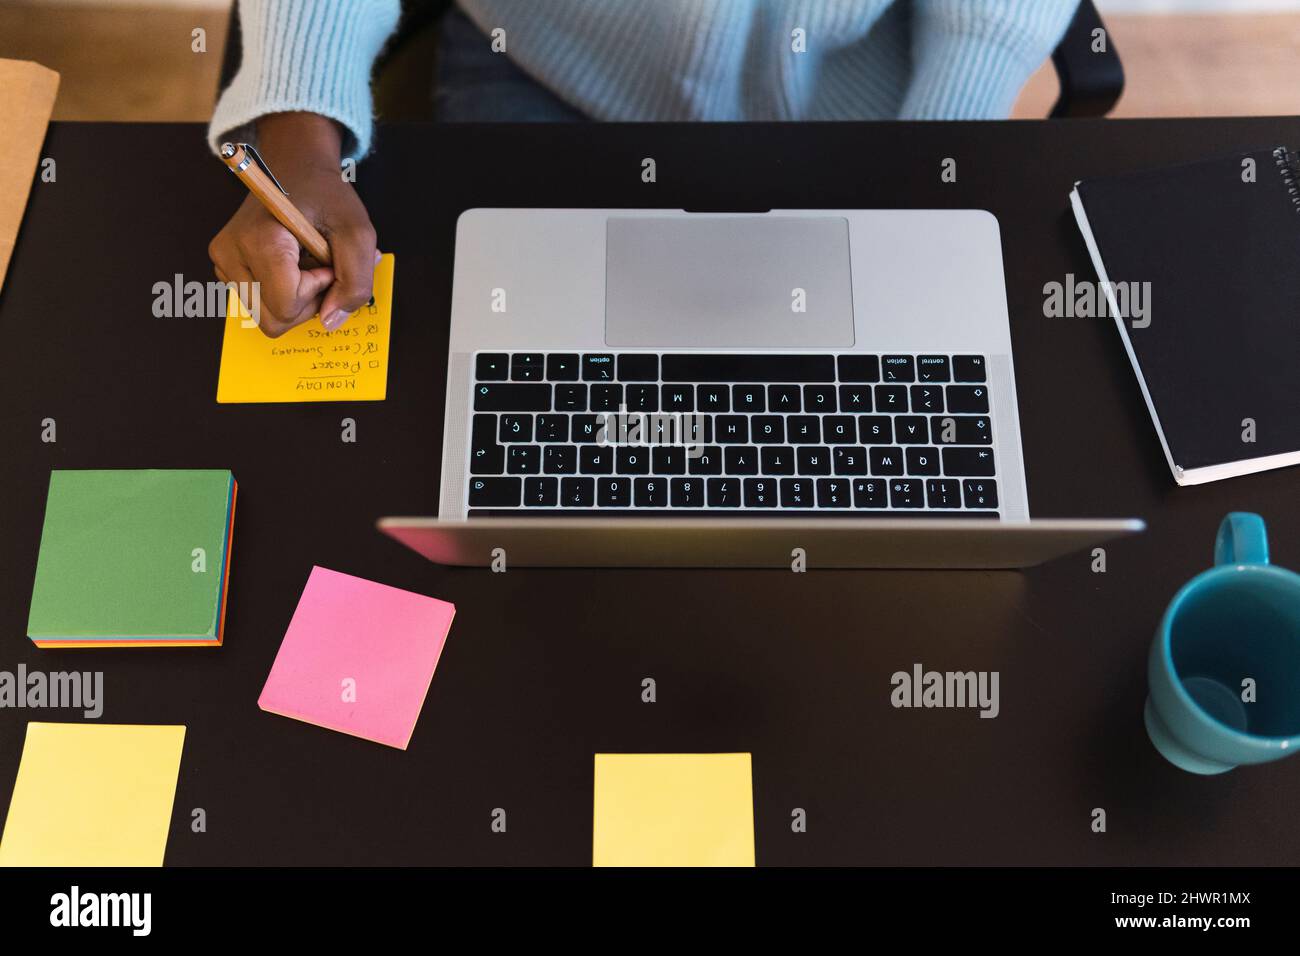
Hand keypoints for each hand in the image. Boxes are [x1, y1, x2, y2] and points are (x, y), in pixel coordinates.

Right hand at [208, 112, 378, 336]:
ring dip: (295, 299)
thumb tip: (330, 322)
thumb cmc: (327, 196)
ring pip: (265, 316)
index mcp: (259, 240)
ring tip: (305, 262)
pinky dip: (281, 292)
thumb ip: (355, 282)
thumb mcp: (358, 234)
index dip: (317, 291)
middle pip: (273, 321)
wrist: (297, 167)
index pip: (286, 307)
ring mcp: (222, 260)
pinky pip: (257, 303)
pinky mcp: (224, 265)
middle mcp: (230, 252)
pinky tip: (291, 264)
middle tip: (319, 266)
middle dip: (307, 303)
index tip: (326, 260)